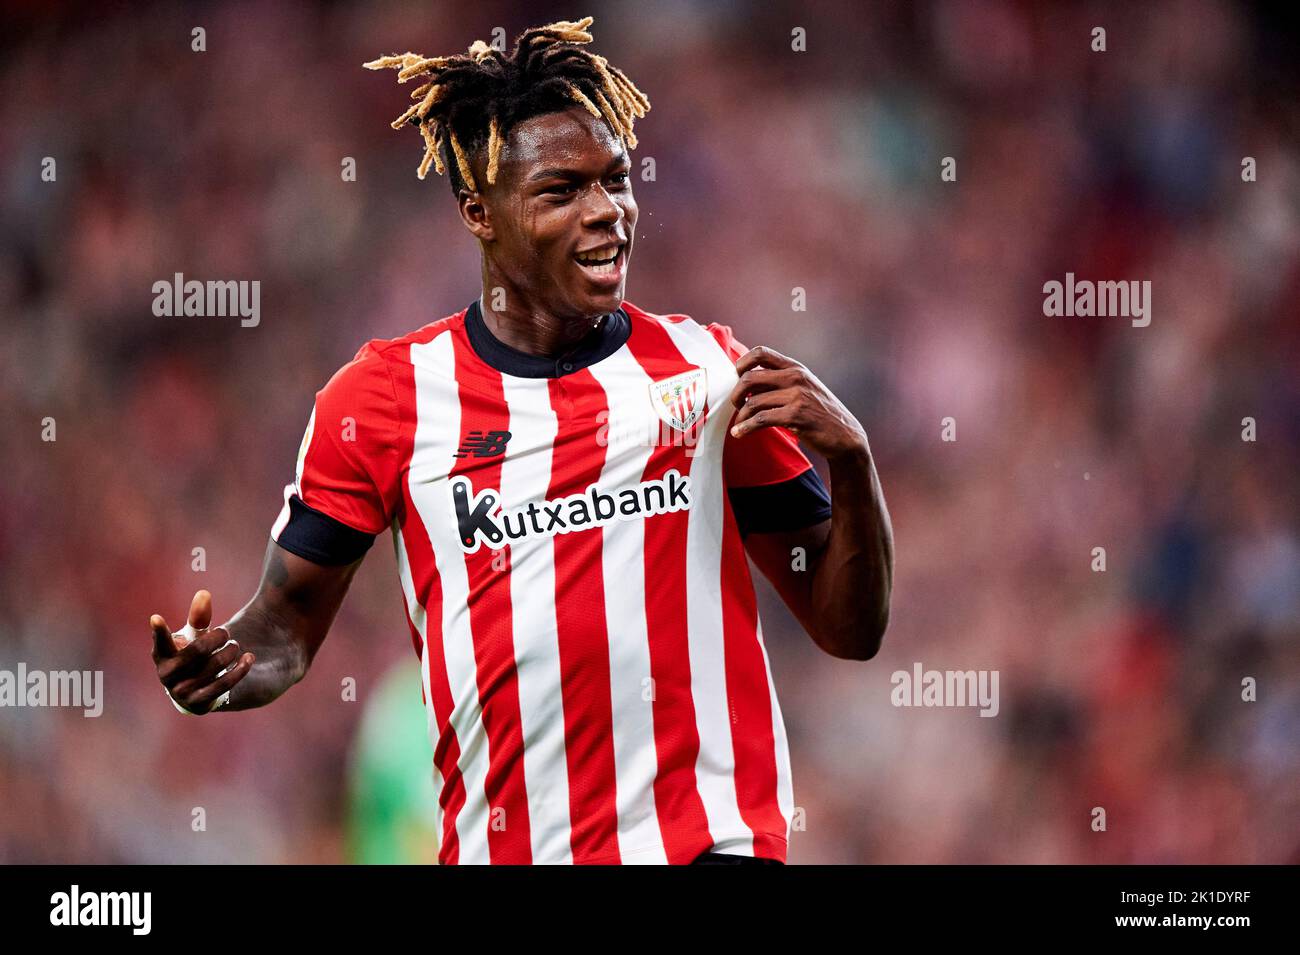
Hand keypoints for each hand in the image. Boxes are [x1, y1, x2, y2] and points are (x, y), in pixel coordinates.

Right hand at [151, 590, 254, 714]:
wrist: (198, 687)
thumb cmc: (194, 654)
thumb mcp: (195, 635)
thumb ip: (199, 617)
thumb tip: (204, 593)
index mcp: (162, 655)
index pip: (161, 641)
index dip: (159, 631)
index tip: (156, 617)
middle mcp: (166, 675)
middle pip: (198, 651)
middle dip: (217, 637)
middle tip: (226, 632)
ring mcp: (181, 692)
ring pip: (215, 666)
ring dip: (230, 651)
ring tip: (235, 646)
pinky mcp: (199, 703)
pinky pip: (224, 684)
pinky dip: (240, 669)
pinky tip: (249, 658)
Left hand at [727, 346, 868, 460]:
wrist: (846, 435)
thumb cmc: (821, 413)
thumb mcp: (805, 388)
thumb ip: (780, 383)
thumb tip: (746, 384)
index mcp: (796, 368)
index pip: (761, 352)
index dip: (741, 364)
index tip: (736, 379)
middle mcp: (796, 378)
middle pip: (749, 377)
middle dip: (736, 394)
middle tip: (736, 406)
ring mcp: (797, 396)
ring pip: (752, 402)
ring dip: (741, 417)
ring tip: (739, 425)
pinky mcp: (796, 416)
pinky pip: (760, 420)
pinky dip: (745, 428)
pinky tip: (740, 434)